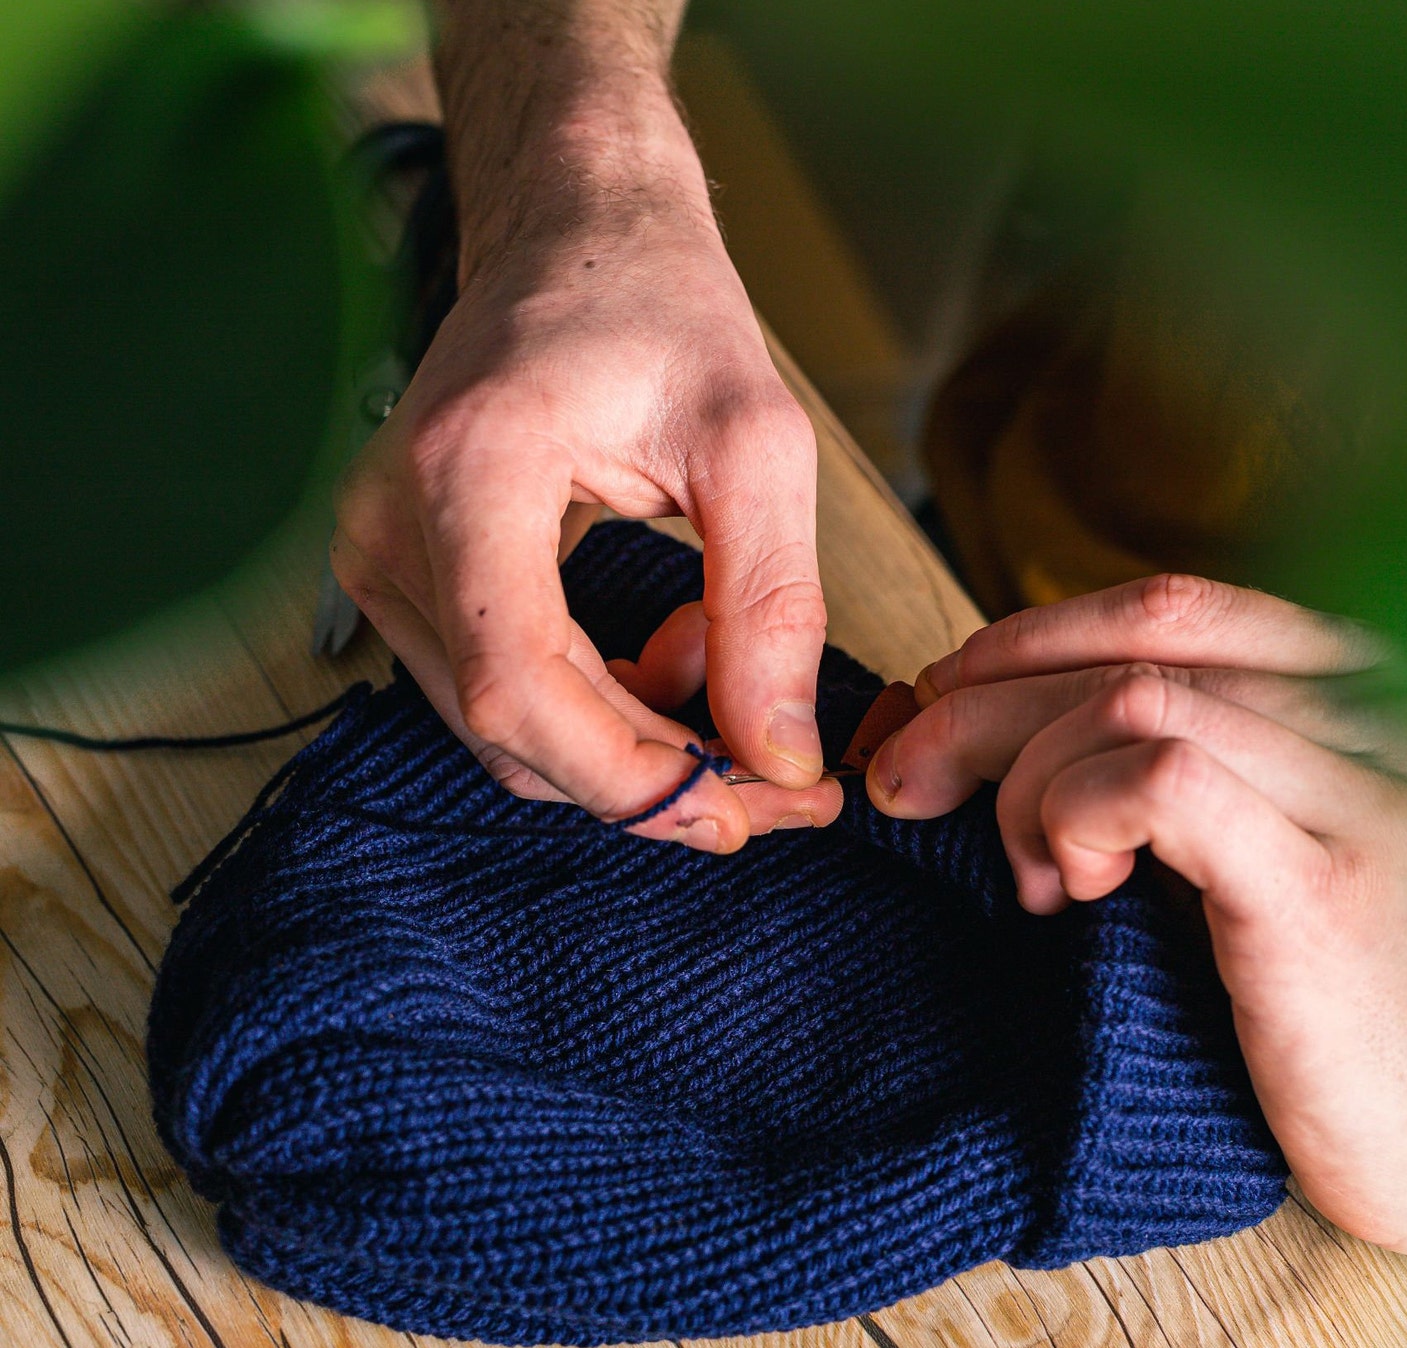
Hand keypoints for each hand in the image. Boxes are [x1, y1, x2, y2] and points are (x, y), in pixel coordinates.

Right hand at [332, 6, 830, 849]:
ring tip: (727, 678)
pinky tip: (671, 648)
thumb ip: (771, 605)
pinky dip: (600, 706)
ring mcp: (382, 554)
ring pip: (509, 727)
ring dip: (634, 743)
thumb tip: (780, 757)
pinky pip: (502, 690)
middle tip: (780, 785)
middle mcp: (394, 523)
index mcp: (470, 470)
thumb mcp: (757, 441)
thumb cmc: (659, 305)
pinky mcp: (407, 574)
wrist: (576, 236)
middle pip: (514, 728)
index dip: (635, 779)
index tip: (749, 807)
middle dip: (658, 781)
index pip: (521, 686)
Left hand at [867, 573, 1406, 1286]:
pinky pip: (1160, 779)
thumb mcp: (1243, 857)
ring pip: (1129, 704)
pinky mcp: (1331, 882)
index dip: (1025, 640)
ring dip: (1023, 779)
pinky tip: (1072, 890)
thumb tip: (983, 730)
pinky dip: (1076, 816)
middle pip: (1131, 649)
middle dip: (979, 706)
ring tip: (1027, 878)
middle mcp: (1378, 711)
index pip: (1164, 608)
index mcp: (1355, 691)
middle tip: (903, 781)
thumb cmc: (1334, 1006)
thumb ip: (1161, 776)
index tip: (937, 702)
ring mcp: (1365, 788)